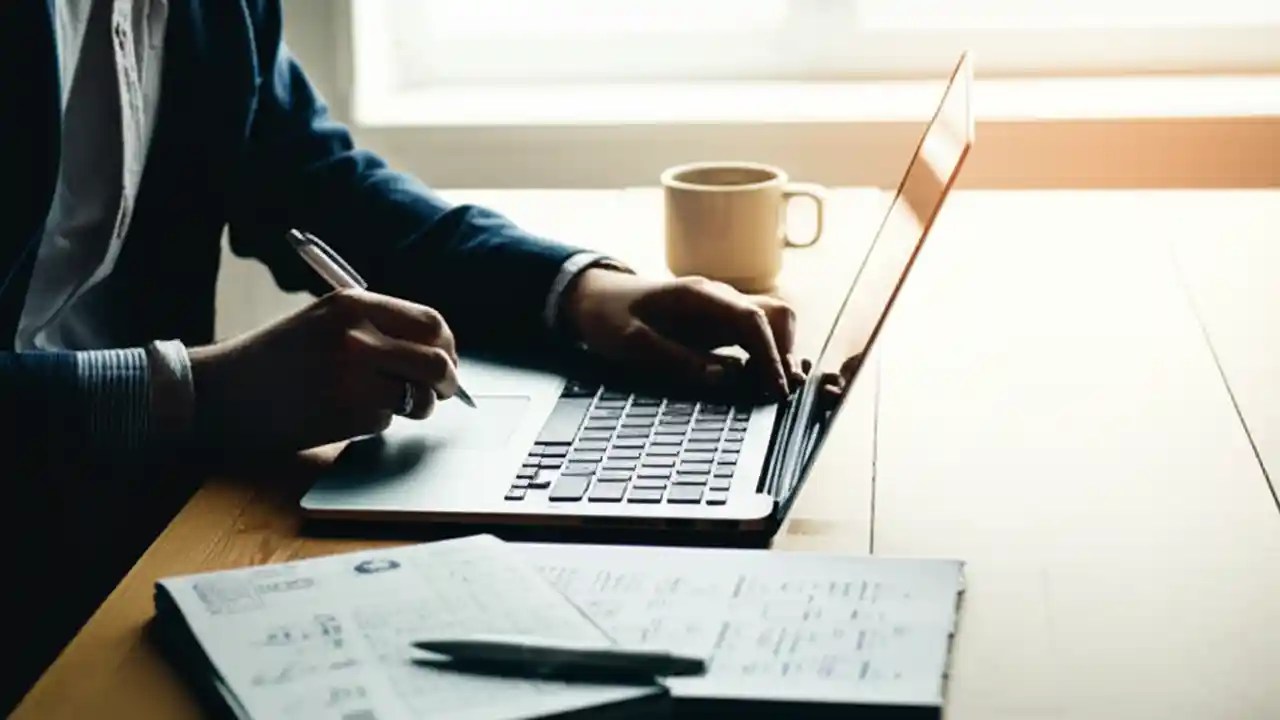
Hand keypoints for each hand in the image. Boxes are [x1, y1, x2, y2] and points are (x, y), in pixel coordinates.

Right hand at [188, 289, 459, 451]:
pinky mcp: (347, 414)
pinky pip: (387, 421)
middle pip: (437, 362)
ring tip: (382, 403)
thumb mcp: (325, 321)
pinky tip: (342, 413)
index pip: (431, 322)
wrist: (221, 391)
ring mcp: (354, 377)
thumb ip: (378, 328)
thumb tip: (438, 352)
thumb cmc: (277, 358)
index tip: (446, 361)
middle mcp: (358, 336)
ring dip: (413, 406)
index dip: (446, 346)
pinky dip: (375, 422)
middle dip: (447, 383)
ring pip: (418, 397)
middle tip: (441, 392)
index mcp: (353, 304)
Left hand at [562, 270, 803, 398]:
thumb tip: (724, 377)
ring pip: (771, 323)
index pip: (752, 318)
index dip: (770, 354)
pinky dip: (765, 355)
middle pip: (775, 314)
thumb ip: (676, 359)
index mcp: (699, 296)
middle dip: (785, 351)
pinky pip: (755, 335)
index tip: (776, 387)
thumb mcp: (632, 342)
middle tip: (778, 392)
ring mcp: (721, 309)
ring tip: (771, 390)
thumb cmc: (609, 316)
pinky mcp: (717, 323)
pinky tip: (758, 381)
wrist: (594, 297)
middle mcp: (719, 298)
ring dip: (778, 354)